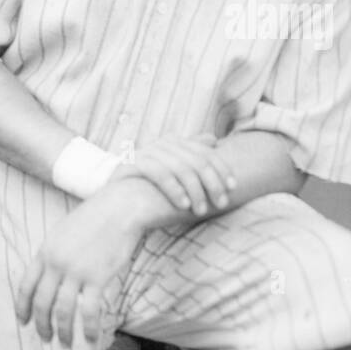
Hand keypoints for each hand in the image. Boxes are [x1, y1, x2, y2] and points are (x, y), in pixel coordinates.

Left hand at [16, 180, 147, 346]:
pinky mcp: (98, 278)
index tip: (23, 322)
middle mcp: (56, 263)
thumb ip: (53, 254)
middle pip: (42, 303)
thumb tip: (48, 275)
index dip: (22, 307)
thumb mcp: (64, 232)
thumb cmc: (95, 218)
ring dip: (63, 332)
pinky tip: (91, 338)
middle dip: (42, 325)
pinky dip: (89, 328)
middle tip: (46, 339)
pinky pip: (89, 311)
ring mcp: (76, 271)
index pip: (25, 286)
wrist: (121, 208)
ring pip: (63, 311)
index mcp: (45, 251)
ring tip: (66, 344)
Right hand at [114, 133, 237, 217]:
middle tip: (221, 203)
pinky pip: (160, 174)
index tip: (233, 187)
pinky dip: (175, 190)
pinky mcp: (132, 164)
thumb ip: (192, 156)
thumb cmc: (151, 190)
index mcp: (175, 143)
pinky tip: (184, 206)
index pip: (206, 153)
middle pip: (196, 160)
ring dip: (195, 191)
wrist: (117, 202)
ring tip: (202, 210)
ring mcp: (146, 152)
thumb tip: (214, 139)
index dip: (222, 169)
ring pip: (181, 168)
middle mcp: (162, 144)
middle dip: (212, 183)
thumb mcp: (175, 172)